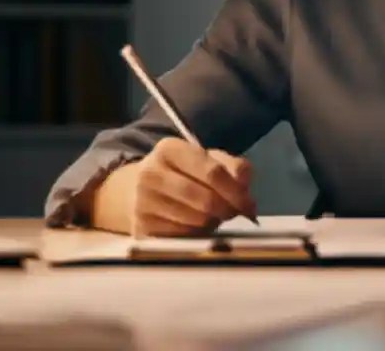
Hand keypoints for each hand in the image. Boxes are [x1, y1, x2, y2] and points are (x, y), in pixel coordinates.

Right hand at [127, 138, 255, 236]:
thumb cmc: (182, 172)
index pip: (213, 172)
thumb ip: (233, 168)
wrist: (136, 189)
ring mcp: (142, 201)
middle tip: (236, 213)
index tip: (249, 203)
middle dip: (227, 209)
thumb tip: (245, 189)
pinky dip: (197, 233)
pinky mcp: (141, 227)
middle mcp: (150, 173)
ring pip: (195, 219)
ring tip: (216, 216)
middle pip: (205, 199)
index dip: (236, 190)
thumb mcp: (207, 159)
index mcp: (169, 149)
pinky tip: (198, 225)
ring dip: (213, 222)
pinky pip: (183, 235)